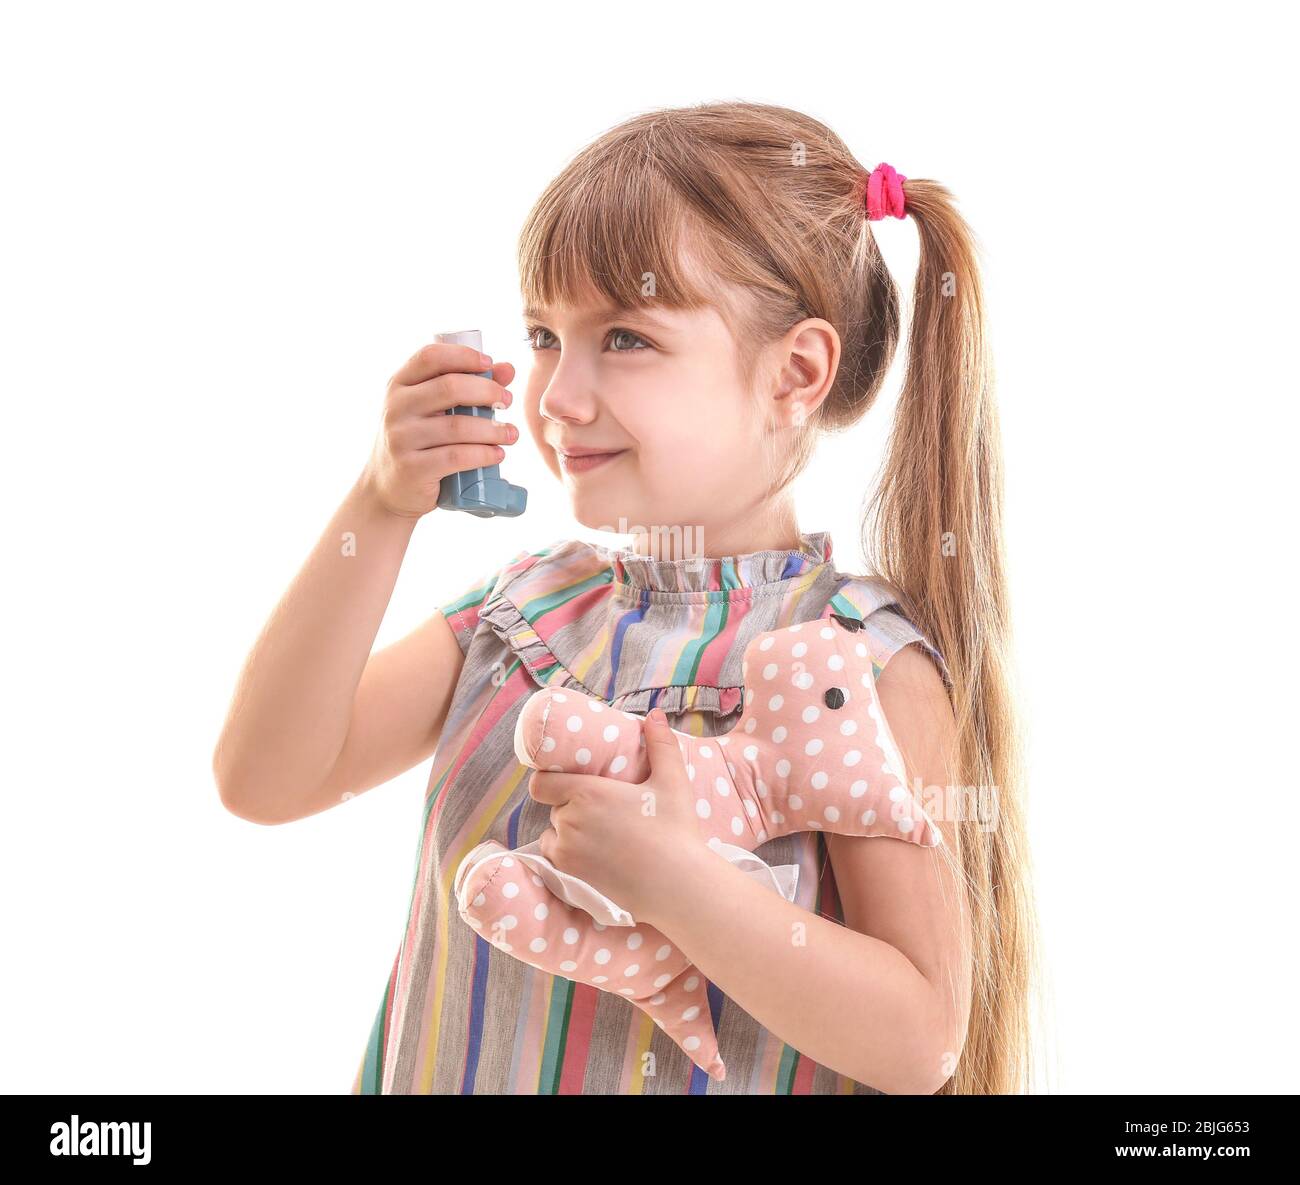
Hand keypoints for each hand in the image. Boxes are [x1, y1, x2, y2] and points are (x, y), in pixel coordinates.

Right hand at [360, 342, 518, 518]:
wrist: (386, 488)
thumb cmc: (418, 442)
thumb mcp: (432, 410)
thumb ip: (466, 385)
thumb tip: (507, 369)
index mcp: (399, 385)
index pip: (430, 356)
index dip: (463, 356)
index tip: (489, 364)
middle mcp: (396, 408)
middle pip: (449, 387)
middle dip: (487, 391)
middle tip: (506, 401)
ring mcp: (402, 438)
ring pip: (458, 426)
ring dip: (493, 429)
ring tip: (511, 434)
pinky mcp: (413, 468)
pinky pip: (457, 456)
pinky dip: (483, 454)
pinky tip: (497, 454)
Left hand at [529, 708, 707, 927]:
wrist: (677, 885)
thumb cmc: (676, 830)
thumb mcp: (673, 782)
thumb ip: (661, 744)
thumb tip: (654, 714)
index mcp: (587, 793)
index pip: (541, 784)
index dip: (550, 782)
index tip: (568, 784)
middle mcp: (569, 821)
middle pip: (555, 808)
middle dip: (571, 808)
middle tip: (602, 813)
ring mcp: (566, 852)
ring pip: (554, 836)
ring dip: (567, 834)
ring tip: (600, 837)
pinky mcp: (570, 878)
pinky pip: (556, 861)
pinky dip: (568, 858)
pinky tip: (594, 858)